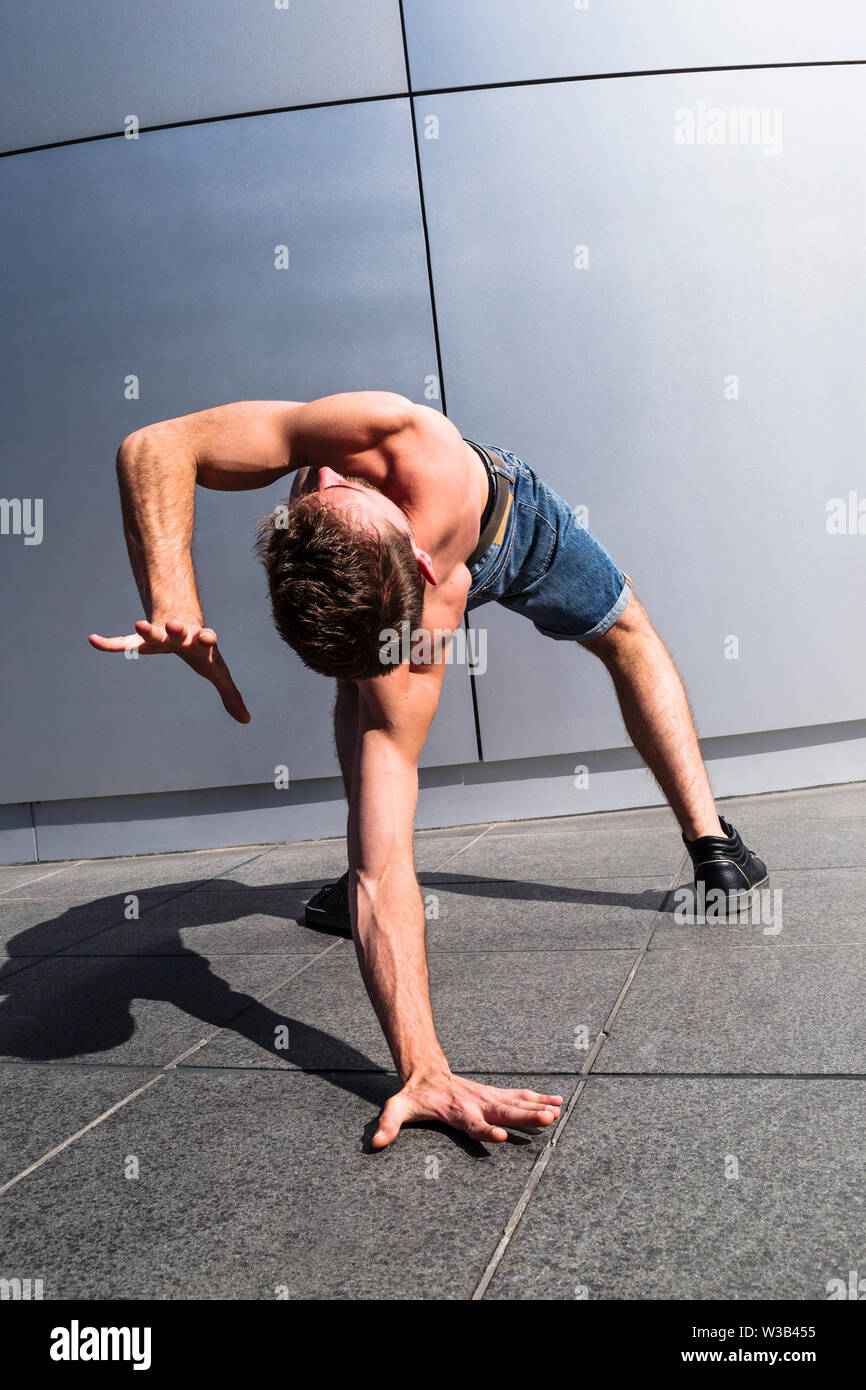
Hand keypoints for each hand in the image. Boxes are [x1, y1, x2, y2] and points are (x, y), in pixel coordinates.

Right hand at [89, 619, 250, 723]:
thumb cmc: (203, 651)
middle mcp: (180, 634)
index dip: (207, 638)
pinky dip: (109, 643)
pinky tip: (93, 640)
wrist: (182, 620)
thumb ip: (230, 695)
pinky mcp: (142, 640)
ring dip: (146, 630)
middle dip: (177, 628)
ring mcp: (160, 635)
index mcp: (200, 641)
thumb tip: (247, 720)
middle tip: (173, 625)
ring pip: (152, 632)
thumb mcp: (218, 673)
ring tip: (138, 625)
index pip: (206, 638)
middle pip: (178, 631)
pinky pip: (122, 642)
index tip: (209, 636)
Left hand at [371, 1071, 562, 1148]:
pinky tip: (556, 1103)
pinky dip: (538, 1098)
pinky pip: (519, 1096)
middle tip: (547, 1119)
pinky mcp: (494, 1094)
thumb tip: (375, 1143)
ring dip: (537, 1107)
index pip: (473, 1124)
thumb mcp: (396, 1108)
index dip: (485, 1131)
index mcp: (457, 1112)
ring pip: (516, 1102)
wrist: (426, 1071)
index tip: (501, 1137)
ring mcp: (487, 1098)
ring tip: (557, 1112)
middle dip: (525, 1117)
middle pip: (503, 1112)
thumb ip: (388, 1125)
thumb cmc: (414, 1096)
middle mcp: (476, 1104)